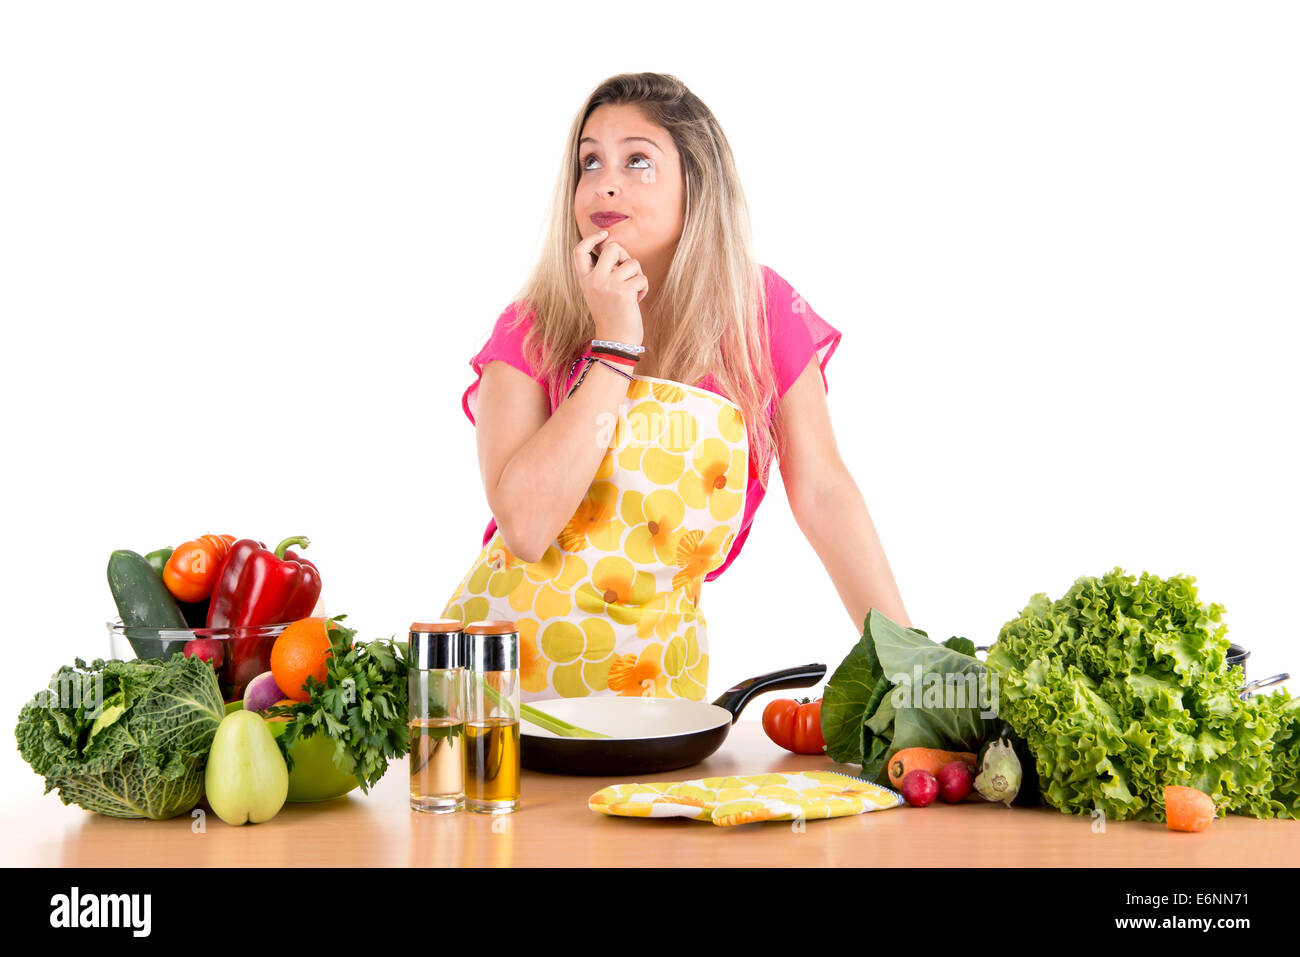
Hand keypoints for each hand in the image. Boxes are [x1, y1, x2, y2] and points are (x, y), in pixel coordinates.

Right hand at [573, 231, 647, 345]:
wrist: (616, 341)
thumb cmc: (612, 315)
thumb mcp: (600, 292)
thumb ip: (604, 271)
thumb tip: (614, 246)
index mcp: (585, 279)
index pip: (580, 251)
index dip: (592, 238)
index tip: (604, 235)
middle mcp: (594, 280)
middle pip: (612, 247)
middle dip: (625, 255)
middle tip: (627, 272)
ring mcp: (608, 285)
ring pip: (632, 262)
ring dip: (638, 275)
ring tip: (632, 292)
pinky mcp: (624, 291)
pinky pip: (641, 278)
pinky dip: (643, 288)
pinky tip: (637, 300)